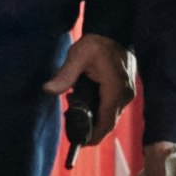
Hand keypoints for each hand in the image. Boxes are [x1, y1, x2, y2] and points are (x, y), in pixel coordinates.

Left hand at [59, 33, 137, 148]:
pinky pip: (113, 107)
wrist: (113, 31)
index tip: (80, 144)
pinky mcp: (126, 89)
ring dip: (95, 117)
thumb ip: (64, 75)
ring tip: (74, 106)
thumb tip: (47, 89)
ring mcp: (128, 93)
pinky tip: (86, 99)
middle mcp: (125, 95)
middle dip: (91, 127)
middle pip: (109, 122)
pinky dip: (100, 109)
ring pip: (111, 115)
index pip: (106, 122)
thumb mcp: (77, 57)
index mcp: (115, 90)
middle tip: (71, 121)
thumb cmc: (95, 43)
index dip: (94, 136)